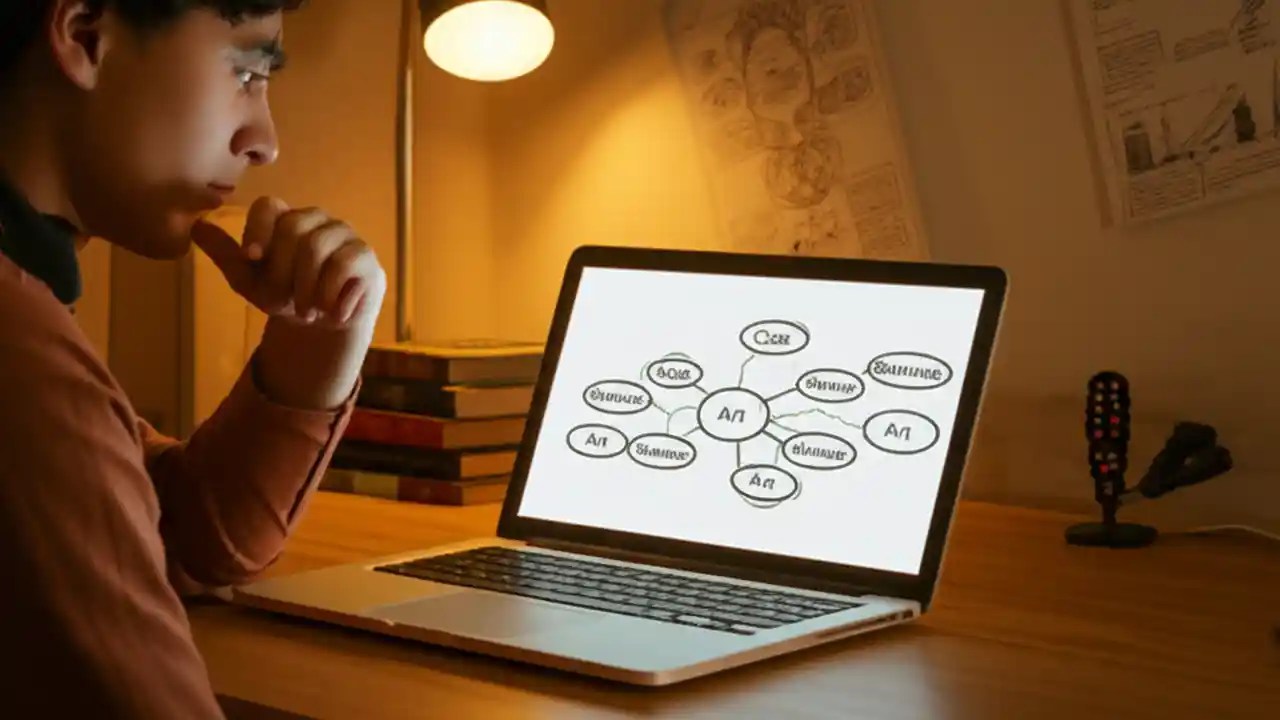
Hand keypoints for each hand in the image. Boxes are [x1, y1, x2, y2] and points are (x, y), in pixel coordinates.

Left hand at [192, 196, 385, 329]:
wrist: (325, 325)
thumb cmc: (288, 296)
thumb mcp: (250, 281)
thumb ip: (226, 255)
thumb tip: (195, 227)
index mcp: (285, 219)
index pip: (269, 206)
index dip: (257, 229)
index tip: (251, 257)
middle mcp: (316, 218)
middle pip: (293, 228)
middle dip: (282, 272)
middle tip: (284, 301)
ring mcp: (344, 234)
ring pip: (317, 247)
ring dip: (306, 288)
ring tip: (307, 311)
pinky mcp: (365, 255)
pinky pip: (343, 266)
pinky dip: (330, 295)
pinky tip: (330, 310)